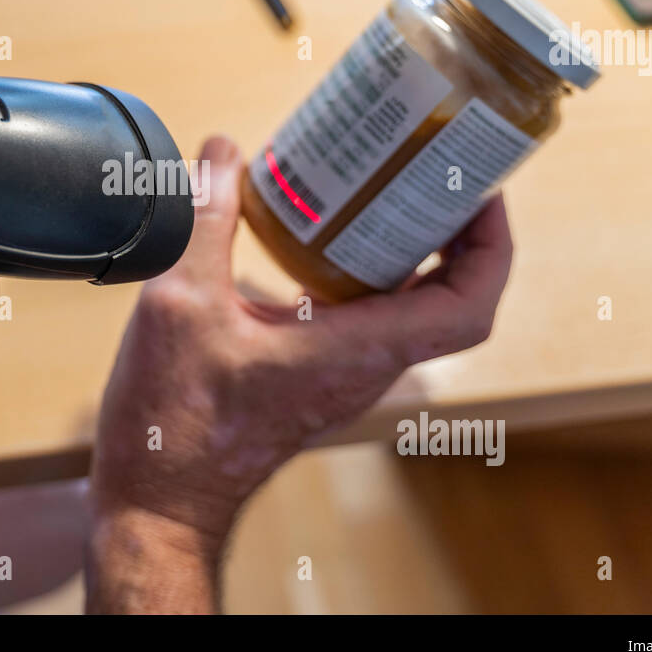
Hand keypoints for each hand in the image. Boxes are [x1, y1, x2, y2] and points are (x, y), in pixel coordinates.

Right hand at [86, 136, 512, 611]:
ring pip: (408, 305)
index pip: (467, 307)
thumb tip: (224, 153)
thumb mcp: (180, 303)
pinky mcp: (315, 373)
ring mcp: (342, 373)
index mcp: (354, 352)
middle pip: (448, 295)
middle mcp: (363, 366)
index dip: (491, 246)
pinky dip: (363, 267)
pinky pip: (364, 313)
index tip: (480, 189)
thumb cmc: (176, 423)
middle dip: (454, 226)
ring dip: (411, 246)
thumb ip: (204, 220)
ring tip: (386, 183)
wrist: (160, 499)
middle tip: (432, 165)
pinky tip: (320, 231)